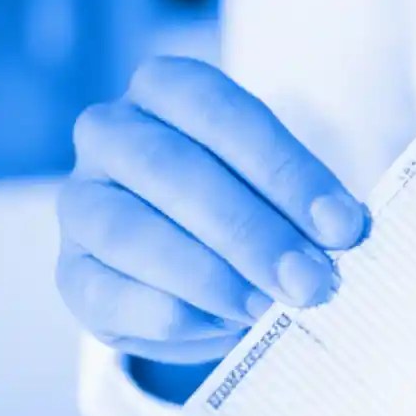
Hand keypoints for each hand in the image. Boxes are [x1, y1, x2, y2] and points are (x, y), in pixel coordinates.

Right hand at [56, 57, 366, 363]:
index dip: (286, 171)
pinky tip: (222, 325)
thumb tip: (343, 237)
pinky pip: (107, 292)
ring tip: (267, 308)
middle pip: (175, 170)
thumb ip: (305, 208)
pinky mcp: (72, 273)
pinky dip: (169, 314)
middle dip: (252, 232)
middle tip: (310, 281)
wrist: (201, 277)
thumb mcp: (283, 195)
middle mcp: (111, 133)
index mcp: (168, 90)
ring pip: (130, 230)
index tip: (342, 226)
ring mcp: (81, 202)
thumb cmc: (253, 213)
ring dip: (208, 275)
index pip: (223, 113)